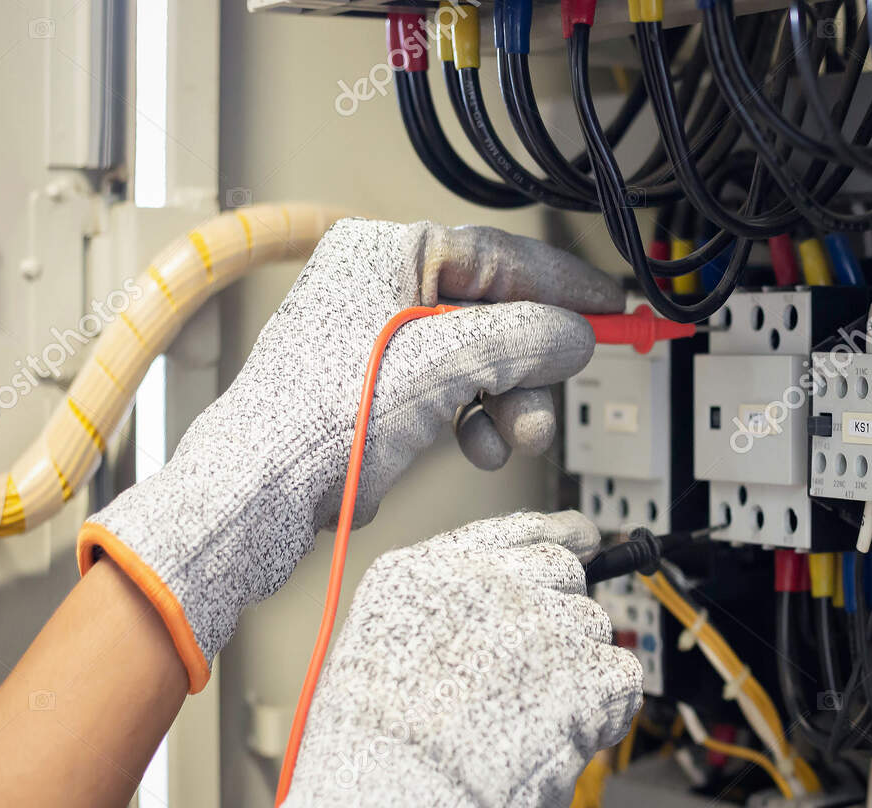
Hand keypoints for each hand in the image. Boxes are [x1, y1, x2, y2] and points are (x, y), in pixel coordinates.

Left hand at [77, 220, 622, 690]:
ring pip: (478, 362)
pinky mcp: (374, 389)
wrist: (259, 492)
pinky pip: (450, 393)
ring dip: (504, 406)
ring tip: (502, 444)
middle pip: (495, 317)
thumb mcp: (446, 365)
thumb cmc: (323, 418)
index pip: (501, 257)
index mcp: (386, 252)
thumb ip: (525, 340)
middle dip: (526, 374)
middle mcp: (380, 287)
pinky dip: (470, 422)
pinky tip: (470, 449)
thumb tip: (575, 335)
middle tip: (541, 414)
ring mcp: (376, 339)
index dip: (565, 287)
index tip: (612, 310)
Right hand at [241, 511, 641, 807]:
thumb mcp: (374, 653)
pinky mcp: (586, 670)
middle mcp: (490, 581)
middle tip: (538, 673)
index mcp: (426, 572)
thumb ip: (441, 620)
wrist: (394, 804)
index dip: (557, 536)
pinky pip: (620, 676)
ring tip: (530, 722)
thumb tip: (492, 624)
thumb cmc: (369, 756)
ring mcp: (543, 621)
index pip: (513, 531)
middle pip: (561, 577)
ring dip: (577, 670)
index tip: (581, 538)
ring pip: (591, 629)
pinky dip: (605, 708)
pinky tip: (565, 736)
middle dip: (558, 620)